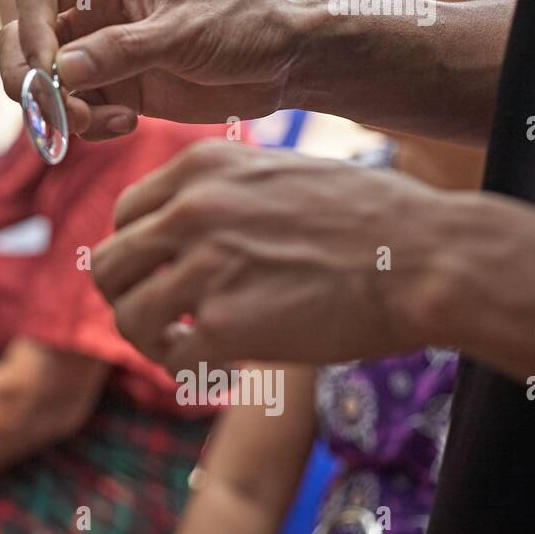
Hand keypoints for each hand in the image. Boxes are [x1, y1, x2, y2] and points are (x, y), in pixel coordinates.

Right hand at [0, 0, 299, 138]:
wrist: (286, 61)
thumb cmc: (245, 24)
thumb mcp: (185, 32)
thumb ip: (122, 50)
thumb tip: (60, 70)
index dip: (29, 31)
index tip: (47, 72)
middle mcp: (94, 14)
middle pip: (22, 41)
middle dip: (28, 80)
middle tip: (53, 112)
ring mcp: (101, 55)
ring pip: (43, 83)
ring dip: (60, 109)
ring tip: (104, 122)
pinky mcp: (115, 91)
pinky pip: (75, 111)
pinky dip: (88, 125)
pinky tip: (127, 125)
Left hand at [92, 140, 437, 370]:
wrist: (428, 257)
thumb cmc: (371, 219)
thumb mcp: (278, 171)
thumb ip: (221, 194)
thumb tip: (182, 230)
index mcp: (201, 167)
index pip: (125, 214)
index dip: (137, 251)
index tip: (162, 273)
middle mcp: (192, 209)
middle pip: (107, 264)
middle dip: (128, 295)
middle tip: (161, 317)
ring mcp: (206, 265)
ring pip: (128, 314)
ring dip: (149, 339)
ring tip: (181, 345)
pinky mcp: (226, 323)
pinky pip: (171, 355)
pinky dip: (184, 366)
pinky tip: (213, 364)